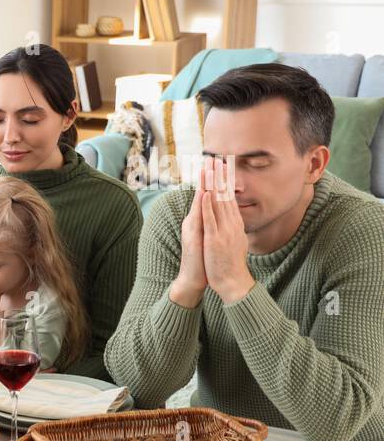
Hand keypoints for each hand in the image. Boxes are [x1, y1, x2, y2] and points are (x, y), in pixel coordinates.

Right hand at [170, 169, 210, 307]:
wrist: (193, 279)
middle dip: (208, 177)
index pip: (208, 197)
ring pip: (200, 201)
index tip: (219, 167)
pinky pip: (199, 217)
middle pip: (202, 195)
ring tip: (208, 168)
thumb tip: (218, 218)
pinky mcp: (193, 235)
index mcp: (200, 221)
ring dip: (204, 184)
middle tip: (213, 158)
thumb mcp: (209, 240)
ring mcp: (193, 227)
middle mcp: (194, 221)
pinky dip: (201, 204)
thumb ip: (211, 226)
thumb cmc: (203, 261)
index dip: (213, 182)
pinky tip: (204, 192)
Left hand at [201, 176, 253, 303]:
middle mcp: (232, 224)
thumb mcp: (234, 241)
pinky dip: (208, 206)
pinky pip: (211, 219)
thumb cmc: (230, 264)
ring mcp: (224, 231)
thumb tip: (232, 219)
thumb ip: (231, 228)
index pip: (230, 197)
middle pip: (226, 195)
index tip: (222, 166)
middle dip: (221, 177)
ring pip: (219, 203)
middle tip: (217, 158)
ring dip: (214, 185)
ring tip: (210, 169)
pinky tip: (204, 193)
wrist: (233, 282)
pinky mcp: (216, 239)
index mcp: (235, 223)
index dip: (226, 181)